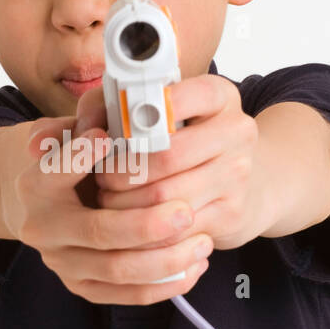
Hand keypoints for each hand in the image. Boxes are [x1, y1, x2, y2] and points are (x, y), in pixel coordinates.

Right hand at [0, 113, 213, 303]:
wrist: (48, 205)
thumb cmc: (72, 162)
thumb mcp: (70, 134)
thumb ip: (85, 120)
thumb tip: (99, 120)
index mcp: (35, 185)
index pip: (54, 174)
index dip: (81, 159)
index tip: (109, 140)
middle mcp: (42, 228)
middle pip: (97, 231)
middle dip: (145, 225)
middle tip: (185, 211)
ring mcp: (62, 262)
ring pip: (117, 270)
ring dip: (165, 259)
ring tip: (202, 242)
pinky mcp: (84, 287)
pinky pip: (128, 295)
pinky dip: (165, 284)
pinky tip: (195, 265)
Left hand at [81, 74, 270, 250]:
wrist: (242, 184)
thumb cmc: (184, 141)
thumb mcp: (157, 113)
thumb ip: (114, 106)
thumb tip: (88, 126)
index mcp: (219, 96)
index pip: (176, 99)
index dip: (135, 119)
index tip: (110, 134)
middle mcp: (236, 132)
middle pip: (166, 157)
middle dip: (122, 172)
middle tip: (102, 178)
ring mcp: (238, 175)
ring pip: (165, 198)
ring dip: (125, 204)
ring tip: (109, 200)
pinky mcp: (231, 214)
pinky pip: (174, 229)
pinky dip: (142, 232)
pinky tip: (128, 223)